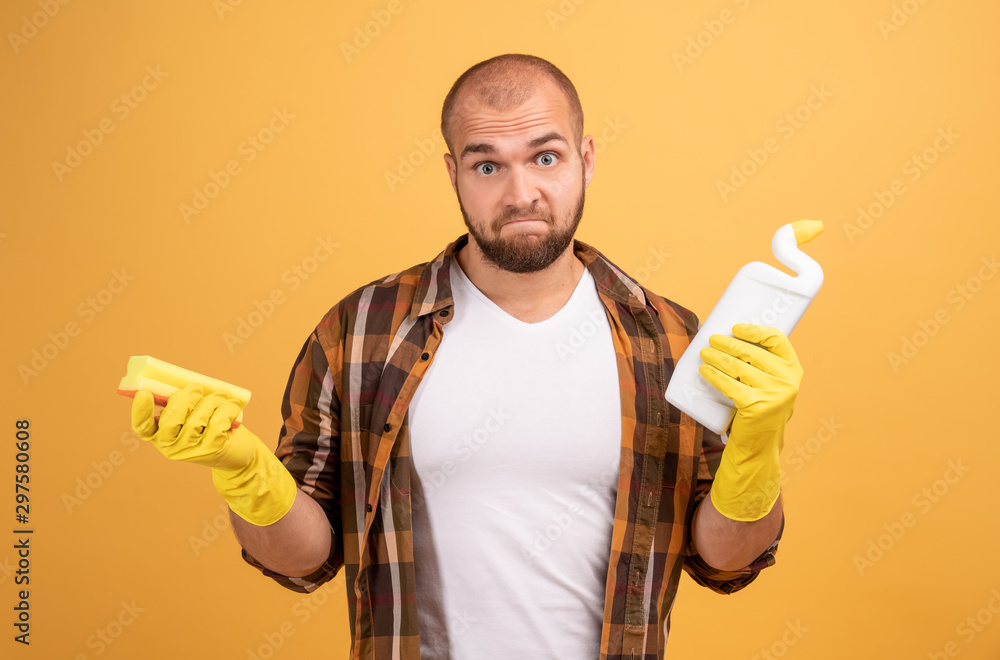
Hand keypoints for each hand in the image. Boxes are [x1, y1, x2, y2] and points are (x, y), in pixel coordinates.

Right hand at [131, 383, 296, 525]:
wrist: (236, 452)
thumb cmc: (210, 425)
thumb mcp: (191, 415)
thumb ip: (182, 402)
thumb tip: (185, 383)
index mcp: (159, 434)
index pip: (143, 426)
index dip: (140, 411)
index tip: (144, 393)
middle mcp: (170, 446)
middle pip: (171, 418)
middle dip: (187, 398)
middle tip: (198, 389)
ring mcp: (190, 450)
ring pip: (197, 418)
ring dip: (213, 400)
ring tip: (221, 397)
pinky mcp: (211, 449)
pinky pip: (218, 422)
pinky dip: (228, 409)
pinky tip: (232, 407)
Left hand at [696, 323, 803, 520]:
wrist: (760, 446)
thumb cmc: (760, 409)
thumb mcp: (771, 386)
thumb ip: (763, 367)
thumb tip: (731, 338)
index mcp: (794, 370)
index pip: (777, 339)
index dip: (754, 330)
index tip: (734, 328)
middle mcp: (788, 380)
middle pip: (752, 352)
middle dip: (727, 343)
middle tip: (711, 340)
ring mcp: (774, 394)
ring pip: (737, 366)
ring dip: (716, 357)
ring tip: (703, 353)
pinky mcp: (756, 406)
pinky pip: (729, 384)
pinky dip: (713, 375)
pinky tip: (704, 370)